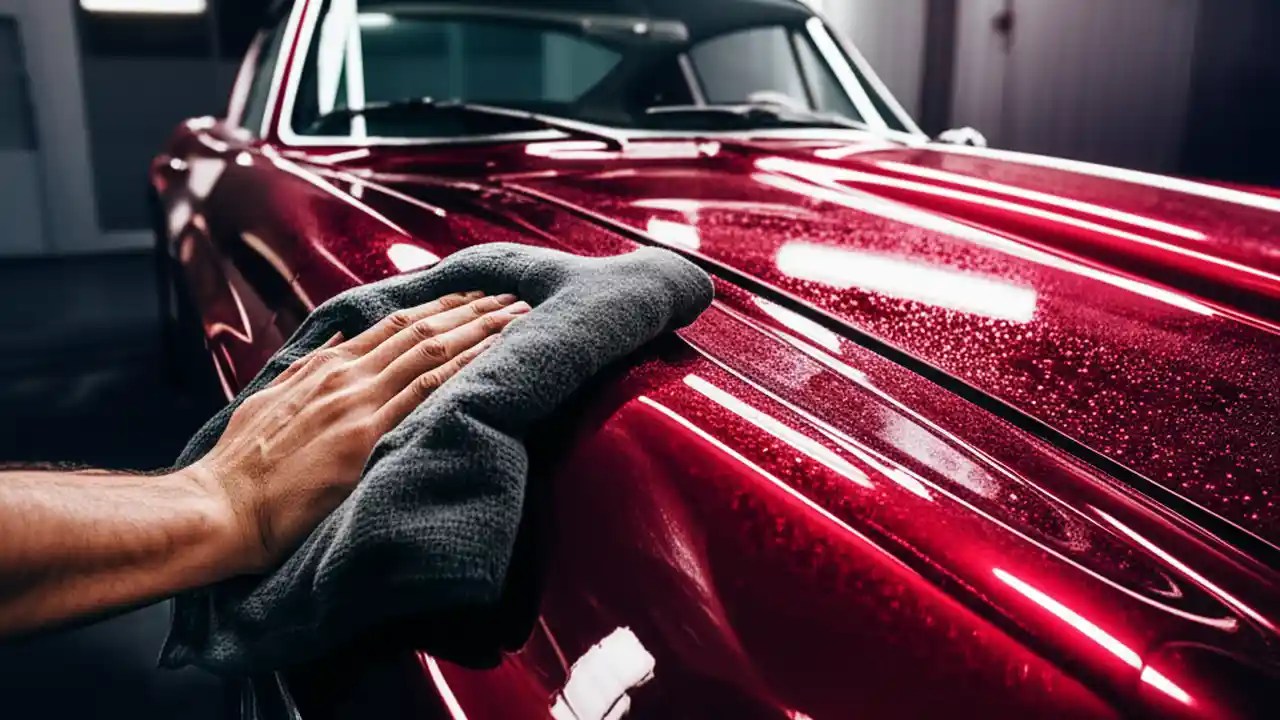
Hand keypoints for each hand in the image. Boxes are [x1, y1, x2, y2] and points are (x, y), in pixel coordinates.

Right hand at [186, 291, 528, 572]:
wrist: (220, 507)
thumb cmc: (240, 466)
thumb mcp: (269, 399)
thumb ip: (305, 368)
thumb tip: (334, 339)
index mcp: (325, 366)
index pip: (394, 325)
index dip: (439, 308)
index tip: (474, 298)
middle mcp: (345, 376)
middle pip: (423, 330)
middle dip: (472, 311)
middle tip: (514, 297)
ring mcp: (357, 404)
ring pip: (433, 352)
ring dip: (482, 331)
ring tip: (520, 317)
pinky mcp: (365, 438)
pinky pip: (427, 394)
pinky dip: (466, 369)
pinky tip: (494, 359)